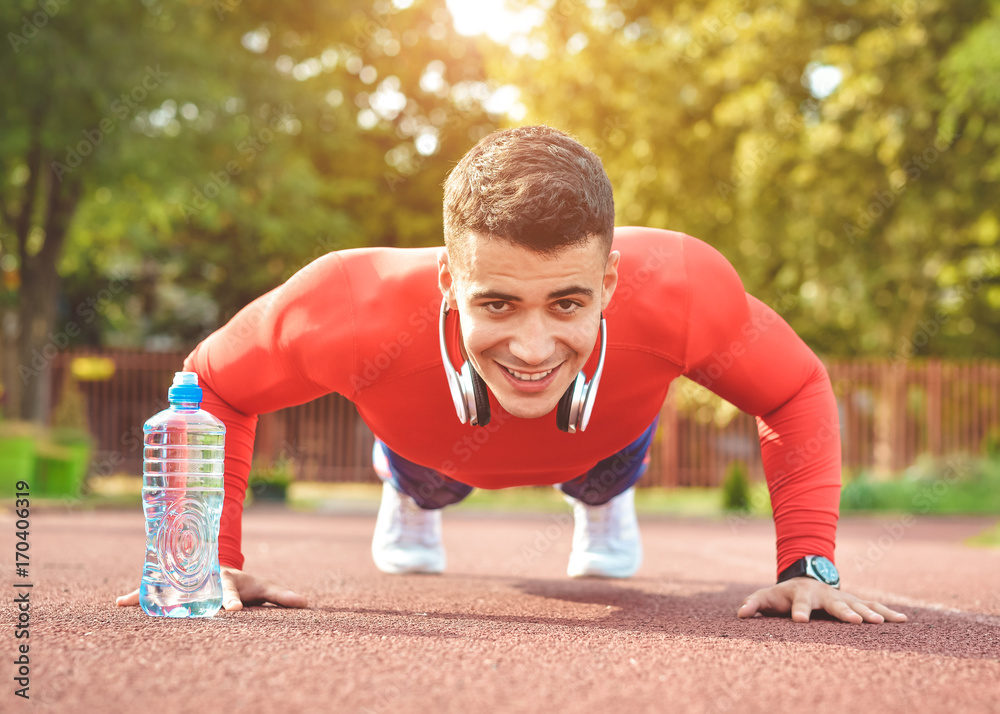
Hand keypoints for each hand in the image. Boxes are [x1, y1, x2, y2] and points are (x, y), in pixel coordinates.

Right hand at [115, 566, 307, 610]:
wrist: (221, 565)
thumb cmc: (245, 583)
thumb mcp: (264, 588)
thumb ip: (282, 596)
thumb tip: (307, 603)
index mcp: (227, 582)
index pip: (231, 593)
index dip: (232, 601)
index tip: (232, 611)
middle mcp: (204, 581)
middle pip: (196, 591)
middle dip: (188, 599)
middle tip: (176, 608)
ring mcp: (188, 583)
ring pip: (171, 589)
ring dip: (154, 595)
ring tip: (131, 602)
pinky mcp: (174, 587)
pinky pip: (154, 591)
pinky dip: (139, 596)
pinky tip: (119, 602)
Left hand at [737, 577, 906, 623]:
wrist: (805, 577)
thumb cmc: (782, 594)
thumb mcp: (765, 597)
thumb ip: (754, 604)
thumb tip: (740, 613)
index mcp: (801, 594)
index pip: (799, 603)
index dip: (798, 611)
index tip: (799, 622)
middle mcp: (825, 595)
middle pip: (835, 604)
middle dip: (846, 612)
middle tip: (857, 621)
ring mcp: (842, 597)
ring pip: (859, 603)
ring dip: (872, 612)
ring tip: (884, 622)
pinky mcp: (855, 602)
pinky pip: (874, 606)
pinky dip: (888, 612)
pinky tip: (904, 620)